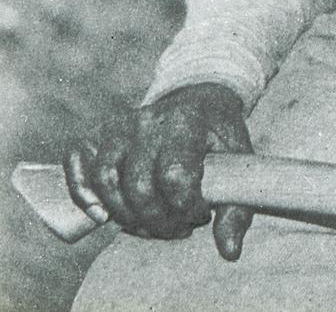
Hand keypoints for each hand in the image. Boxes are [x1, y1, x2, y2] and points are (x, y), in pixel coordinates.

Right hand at [64, 83, 254, 259]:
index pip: (175, 176)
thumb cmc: (218, 136)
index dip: (185, 208)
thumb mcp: (239, 162)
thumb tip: (229, 252)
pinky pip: (77, 159)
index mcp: (187, 121)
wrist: (200, 101)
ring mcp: (121, 124)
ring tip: (149, 225)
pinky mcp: (100, 132)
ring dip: (125, 216)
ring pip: (106, 179)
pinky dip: (82, 191)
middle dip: (157, 221)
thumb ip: (236, 208)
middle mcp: (149, 119)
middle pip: (139, 186)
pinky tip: (102, 214)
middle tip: (177, 227)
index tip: (200, 213)